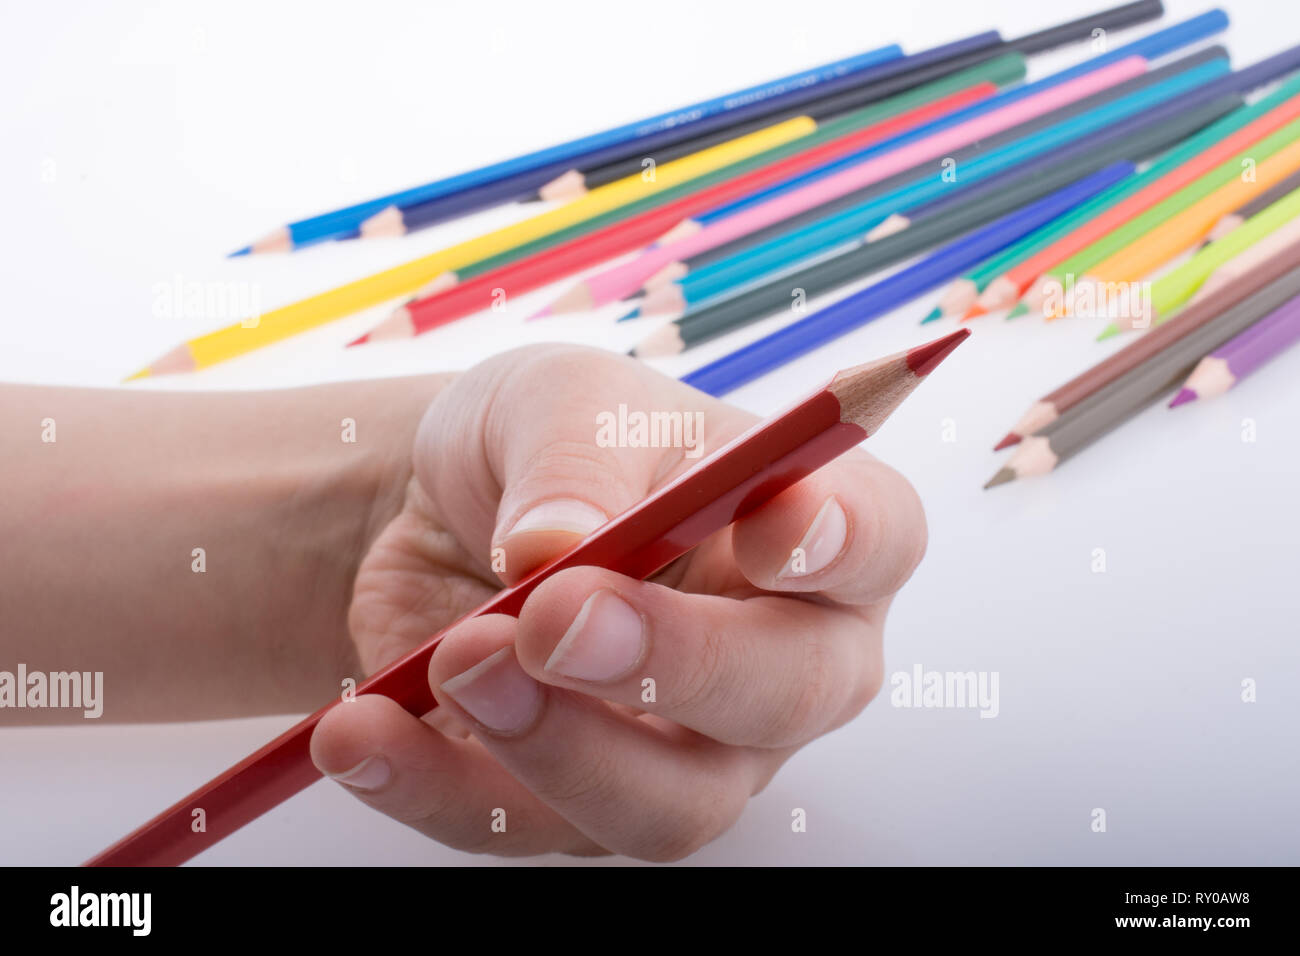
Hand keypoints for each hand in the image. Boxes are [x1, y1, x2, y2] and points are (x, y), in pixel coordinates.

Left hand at [310, 344, 926, 860]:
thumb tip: (557, 551)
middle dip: (673, 663)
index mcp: (809, 525)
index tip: (771, 528)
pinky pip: (532, 831)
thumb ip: (575, 462)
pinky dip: (440, 786)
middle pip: (787, 696)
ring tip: (454, 658)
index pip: (873, 542)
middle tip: (557, 618)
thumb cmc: (548, 444)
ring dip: (555, 743)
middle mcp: (778, 651)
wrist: (444, 515)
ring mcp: (693, 747)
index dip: (840, 544)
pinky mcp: (586, 803)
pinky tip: (364, 730)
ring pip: (671, 805)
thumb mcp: (555, 401)